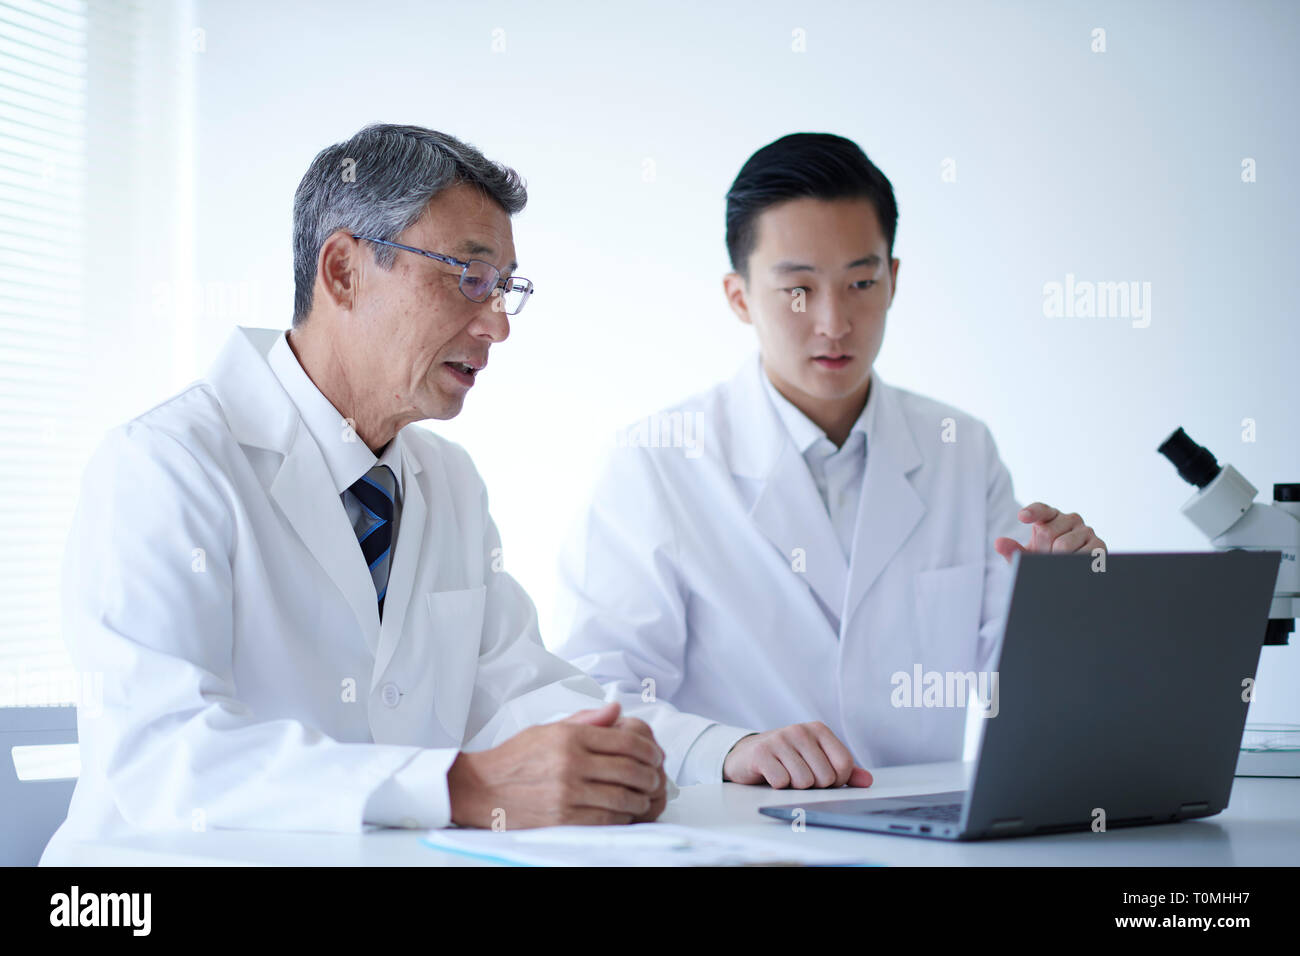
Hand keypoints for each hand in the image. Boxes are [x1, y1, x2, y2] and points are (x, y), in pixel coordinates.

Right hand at [447, 701, 667, 827]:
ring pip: (623, 798)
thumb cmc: (516, 758)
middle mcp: (570, 764)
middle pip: (630, 770)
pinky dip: (622, 818)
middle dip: (650, 776)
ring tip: (641, 797)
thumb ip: (586, 720)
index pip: (626, 740)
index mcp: (569, 737)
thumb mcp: (548, 729)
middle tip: (654, 779)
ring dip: (640, 799)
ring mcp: (567, 794)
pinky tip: (623, 813)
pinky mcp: (562, 820)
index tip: (655, 756)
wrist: (481, 789)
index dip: (649, 750)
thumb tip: (617, 709)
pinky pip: (606, 820)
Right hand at [723, 722, 873, 788]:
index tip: (820, 776)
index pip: (844, 765)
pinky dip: (778, 786)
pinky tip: (770, 775)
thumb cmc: (787, 759)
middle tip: (798, 776)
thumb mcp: (816, 760)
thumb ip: (844, 771)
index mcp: (819, 730)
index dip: (836, 781)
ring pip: (804, 782)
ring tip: (785, 774)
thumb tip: (867, 781)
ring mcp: (780, 739)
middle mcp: (800, 730)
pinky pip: (782, 782)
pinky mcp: (761, 752)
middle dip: (814, 786)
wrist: (746, 755)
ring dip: (794, 787)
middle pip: (825, 778)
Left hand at [994, 502, 1105, 562]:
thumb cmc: (1046, 563)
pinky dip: (1073, 564)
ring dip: (1057, 560)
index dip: (1032, 512)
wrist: (1071, 578)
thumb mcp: (1028, 558)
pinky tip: (1074, 566)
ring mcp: (1086, 531)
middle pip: (1048, 532)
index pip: (1041, 510)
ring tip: (1061, 564)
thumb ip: (1013, 551)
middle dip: (1043, 551)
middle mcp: (1070, 519)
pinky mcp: (1100, 545)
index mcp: (1050, 518)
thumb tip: (998, 543)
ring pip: (1063, 545)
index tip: (1022, 517)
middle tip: (1048, 559)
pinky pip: (1082, 554)